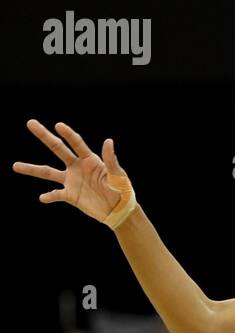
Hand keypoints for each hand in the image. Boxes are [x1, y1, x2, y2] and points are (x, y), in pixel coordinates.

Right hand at [13, 120, 132, 223]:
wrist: (118, 210)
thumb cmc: (122, 189)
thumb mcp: (118, 174)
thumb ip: (111, 160)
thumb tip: (108, 141)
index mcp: (90, 159)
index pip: (76, 143)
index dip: (68, 134)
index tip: (58, 125)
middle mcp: (77, 166)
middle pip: (57, 149)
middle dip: (44, 136)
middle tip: (30, 123)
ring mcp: (71, 180)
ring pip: (48, 172)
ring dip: (32, 169)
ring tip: (15, 166)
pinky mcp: (70, 195)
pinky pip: (55, 194)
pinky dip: (49, 196)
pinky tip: (42, 198)